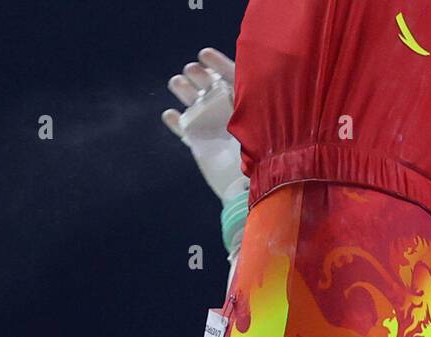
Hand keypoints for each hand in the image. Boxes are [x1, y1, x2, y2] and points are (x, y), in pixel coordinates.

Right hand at [160, 47, 244, 203]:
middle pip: (209, 86)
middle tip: (191, 70)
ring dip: (184, 91)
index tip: (205, 55)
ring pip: (194, 103)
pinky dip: (175, 121)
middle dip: (199, 75)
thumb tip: (232, 83)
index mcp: (244, 104)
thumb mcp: (257, 126)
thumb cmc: (260, 158)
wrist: (248, 188)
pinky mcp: (198, 144)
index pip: (230, 75)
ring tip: (177, 83)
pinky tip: (170, 114)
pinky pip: (183, 128)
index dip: (217, 63)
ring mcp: (210, 127)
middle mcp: (226, 112)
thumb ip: (247, 104)